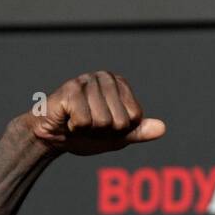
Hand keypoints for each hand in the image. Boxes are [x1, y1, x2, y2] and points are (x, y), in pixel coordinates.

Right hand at [28, 71, 165, 154]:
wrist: (52, 137)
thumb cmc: (85, 134)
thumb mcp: (117, 137)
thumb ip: (139, 132)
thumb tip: (162, 128)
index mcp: (120, 85)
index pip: (135, 118)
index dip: (119, 130)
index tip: (103, 126)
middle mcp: (105, 77)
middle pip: (120, 121)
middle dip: (103, 131)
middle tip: (88, 125)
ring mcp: (87, 80)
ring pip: (103, 121)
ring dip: (88, 130)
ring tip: (77, 122)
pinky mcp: (70, 88)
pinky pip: (85, 120)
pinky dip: (75, 127)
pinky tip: (68, 120)